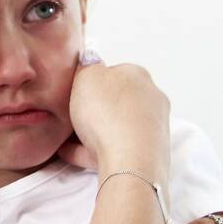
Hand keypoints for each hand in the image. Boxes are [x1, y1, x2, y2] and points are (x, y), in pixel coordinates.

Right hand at [67, 54, 169, 185]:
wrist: (130, 163)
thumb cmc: (107, 116)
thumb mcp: (86, 77)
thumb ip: (87, 65)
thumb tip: (91, 60)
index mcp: (139, 76)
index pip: (115, 71)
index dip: (93, 82)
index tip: (77, 93)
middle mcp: (152, 99)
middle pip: (118, 100)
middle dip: (97, 108)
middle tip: (72, 116)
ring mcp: (153, 128)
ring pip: (118, 125)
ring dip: (95, 131)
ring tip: (69, 139)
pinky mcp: (150, 154)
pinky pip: (118, 148)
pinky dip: (96, 150)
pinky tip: (73, 154)